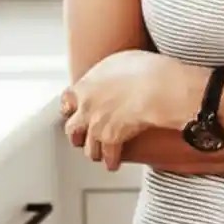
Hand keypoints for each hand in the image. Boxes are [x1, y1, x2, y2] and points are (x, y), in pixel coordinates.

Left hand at [63, 51, 198, 170]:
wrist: (156, 86)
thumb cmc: (145, 69)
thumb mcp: (121, 60)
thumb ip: (110, 72)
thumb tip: (114, 73)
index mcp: (86, 85)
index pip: (66, 100)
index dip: (70, 108)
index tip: (73, 111)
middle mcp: (86, 106)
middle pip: (72, 128)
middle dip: (77, 135)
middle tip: (81, 137)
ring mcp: (97, 125)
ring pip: (88, 147)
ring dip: (94, 151)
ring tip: (98, 154)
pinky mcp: (111, 139)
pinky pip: (107, 156)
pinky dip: (111, 161)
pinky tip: (113, 163)